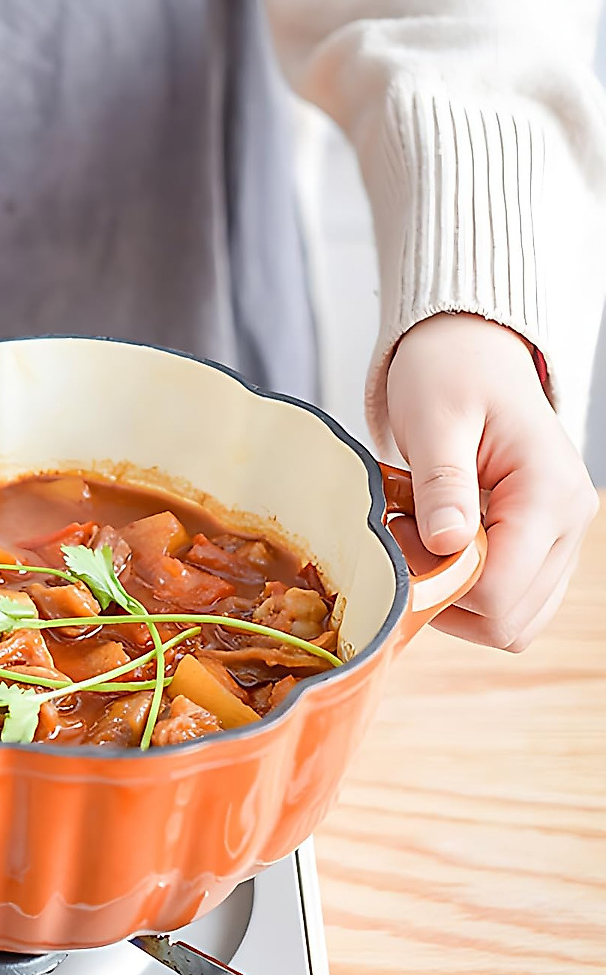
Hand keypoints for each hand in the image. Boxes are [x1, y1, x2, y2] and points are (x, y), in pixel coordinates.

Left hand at [387, 312, 597, 650]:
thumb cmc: (450, 375)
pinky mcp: (541, 545)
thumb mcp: (435, 421)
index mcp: (549, 494)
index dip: (438, 585)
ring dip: (455, 600)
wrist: (469, 352)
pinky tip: (439, 545)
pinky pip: (508, 601)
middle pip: (507, 621)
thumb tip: (446, 544)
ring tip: (424, 539)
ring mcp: (560, 538)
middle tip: (408, 540)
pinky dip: (466, 591)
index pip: (497, 592)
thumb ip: (443, 485)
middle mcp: (569, 524)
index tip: (404, 539)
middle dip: (444, 597)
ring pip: (510, 622)